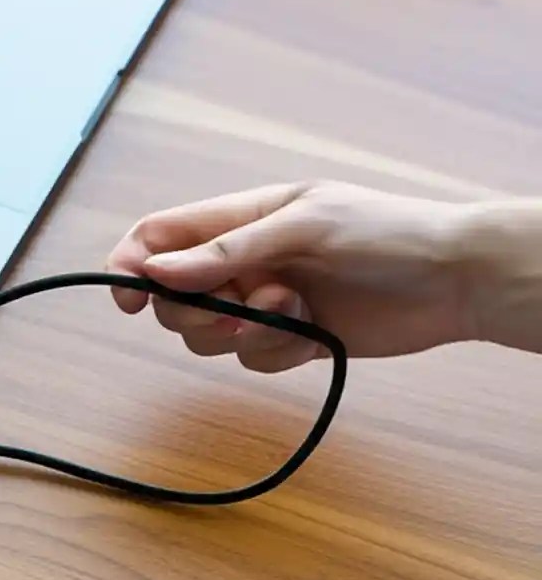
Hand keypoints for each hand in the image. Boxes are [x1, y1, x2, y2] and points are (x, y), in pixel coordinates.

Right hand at [105, 181, 476, 372]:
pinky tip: (309, 335)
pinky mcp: (289, 339)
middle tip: (232, 310)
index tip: (126, 297)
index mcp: (239, 218)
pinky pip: (249, 360)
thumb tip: (157, 271)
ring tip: (290, 310)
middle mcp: (241, 261)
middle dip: (191, 310)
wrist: (454, 281)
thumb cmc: (385, 234)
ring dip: (238, 333)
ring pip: (206, 334)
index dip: (130, 263)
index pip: (160, 236)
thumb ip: (226, 250)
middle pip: (172, 295)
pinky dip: (272, 354)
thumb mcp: (303, 226)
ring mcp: (263, 302)